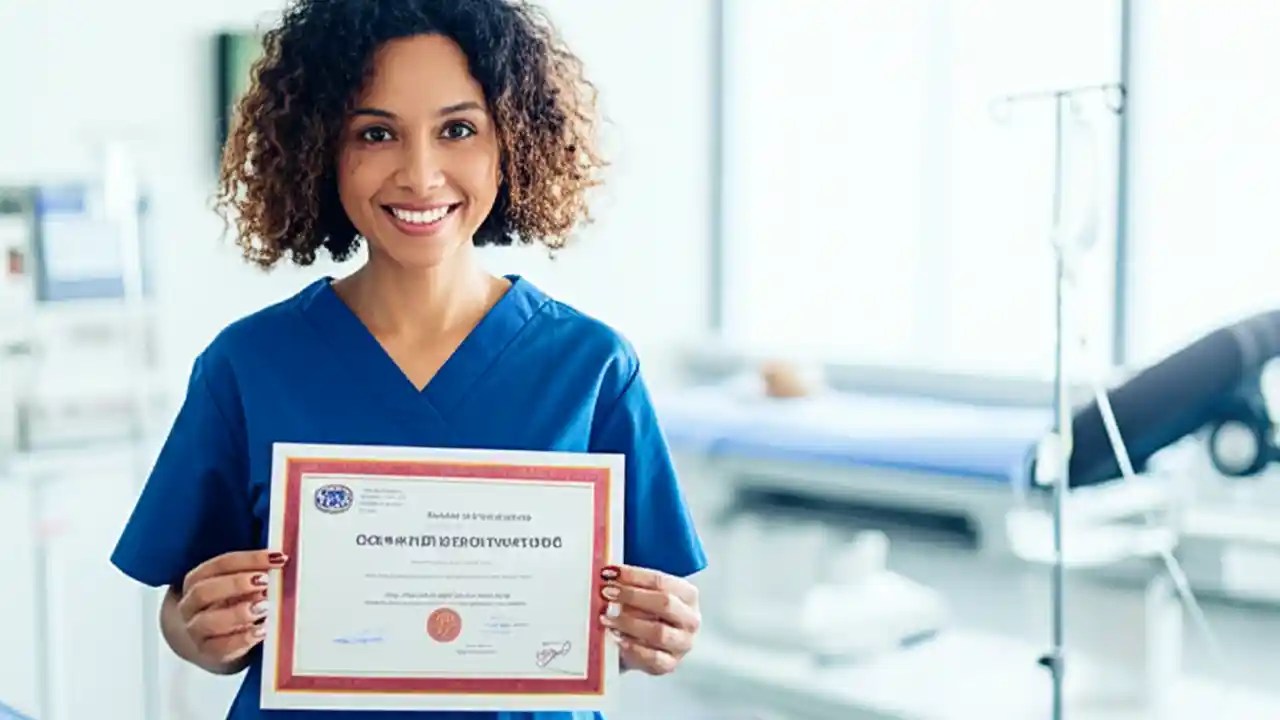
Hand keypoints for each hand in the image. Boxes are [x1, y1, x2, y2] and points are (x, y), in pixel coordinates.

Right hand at [176, 549, 287, 666]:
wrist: (216, 644)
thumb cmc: (231, 607)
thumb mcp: (240, 589)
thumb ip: (255, 577)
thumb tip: (280, 564)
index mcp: (197, 581)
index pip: (220, 564)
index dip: (249, 559)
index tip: (277, 558)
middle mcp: (190, 605)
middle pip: (204, 591)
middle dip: (236, 584)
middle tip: (264, 581)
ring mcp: (196, 631)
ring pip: (207, 622)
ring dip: (239, 612)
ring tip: (264, 607)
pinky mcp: (209, 652)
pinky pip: (221, 647)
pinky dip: (243, 639)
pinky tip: (262, 630)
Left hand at [598, 564, 700, 675]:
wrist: (648, 644)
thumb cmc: (647, 614)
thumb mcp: (645, 595)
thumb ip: (631, 585)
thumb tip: (607, 576)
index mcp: (688, 595)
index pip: (661, 581)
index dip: (633, 576)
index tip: (609, 573)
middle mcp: (690, 619)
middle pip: (664, 603)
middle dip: (631, 596)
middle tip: (607, 593)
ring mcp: (682, 644)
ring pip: (659, 632)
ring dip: (628, 623)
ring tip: (606, 617)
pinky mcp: (669, 664)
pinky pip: (652, 658)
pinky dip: (632, 648)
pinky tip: (616, 639)